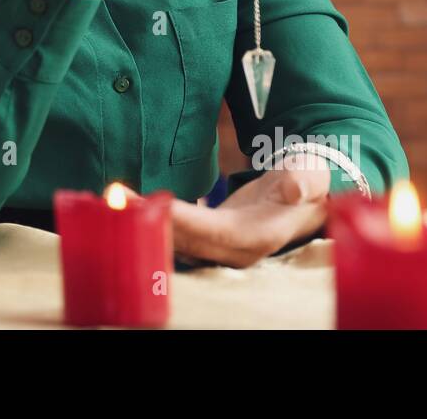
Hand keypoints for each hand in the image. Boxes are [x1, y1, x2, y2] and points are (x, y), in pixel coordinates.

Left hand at [122, 150, 332, 267]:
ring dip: (147, 223)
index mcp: (259, 237)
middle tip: (116, 200)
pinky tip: (129, 205)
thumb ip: (305, 181)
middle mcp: (236, 250)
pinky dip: (153, 221)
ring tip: (114, 201)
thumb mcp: (312, 175)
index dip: (183, 222)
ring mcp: (222, 248)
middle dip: (152, 222)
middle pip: (187, 241)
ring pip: (178, 241)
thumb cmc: (309, 179)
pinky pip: (177, 234)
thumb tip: (294, 187)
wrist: (307, 191)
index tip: (153, 205)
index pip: (213, 233)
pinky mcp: (210, 238)